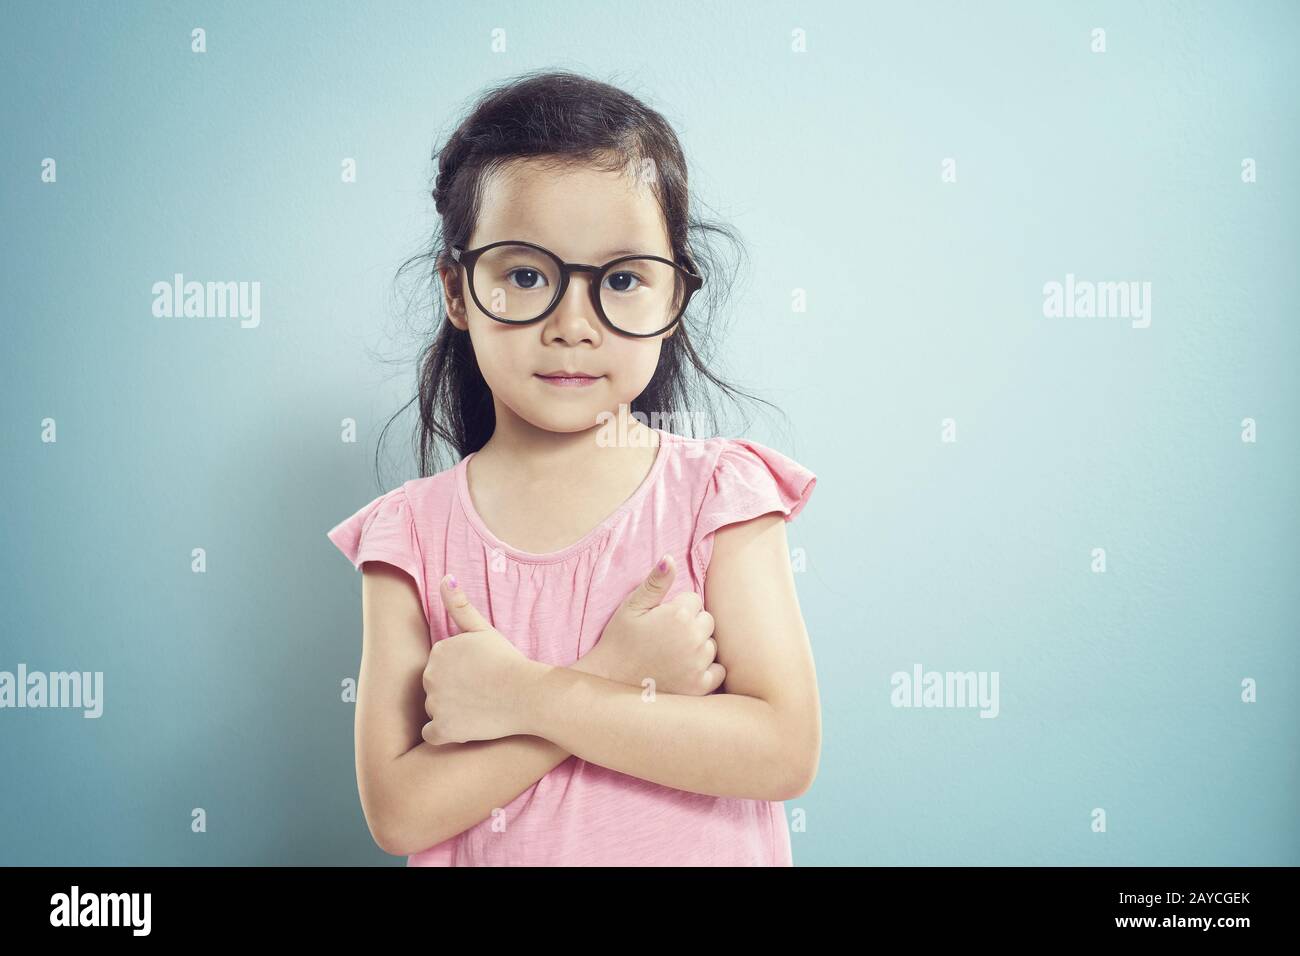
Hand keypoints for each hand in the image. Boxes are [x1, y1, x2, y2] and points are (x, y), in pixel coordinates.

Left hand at [421, 575, 540, 745]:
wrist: (528, 694)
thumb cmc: (509, 661)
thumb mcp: (483, 630)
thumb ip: (459, 605)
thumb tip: (445, 577)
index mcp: (438, 650)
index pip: (440, 667)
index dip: (460, 673)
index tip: (480, 674)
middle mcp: (430, 675)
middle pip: (434, 689)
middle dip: (452, 692)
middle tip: (481, 692)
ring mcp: (435, 703)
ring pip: (434, 711)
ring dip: (450, 712)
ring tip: (479, 707)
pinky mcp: (443, 728)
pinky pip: (432, 734)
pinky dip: (445, 733)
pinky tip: (467, 725)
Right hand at [578, 554, 724, 695]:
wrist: (609, 683)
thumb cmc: (619, 641)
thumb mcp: (632, 607)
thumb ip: (655, 582)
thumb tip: (670, 558)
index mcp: (678, 615)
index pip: (695, 601)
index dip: (678, 608)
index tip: (661, 620)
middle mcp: (693, 638)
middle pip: (707, 621)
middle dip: (692, 626)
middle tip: (667, 637)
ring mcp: (697, 664)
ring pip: (712, 646)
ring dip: (699, 648)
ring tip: (674, 654)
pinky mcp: (699, 687)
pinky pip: (719, 672)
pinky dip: (708, 671)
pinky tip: (688, 670)